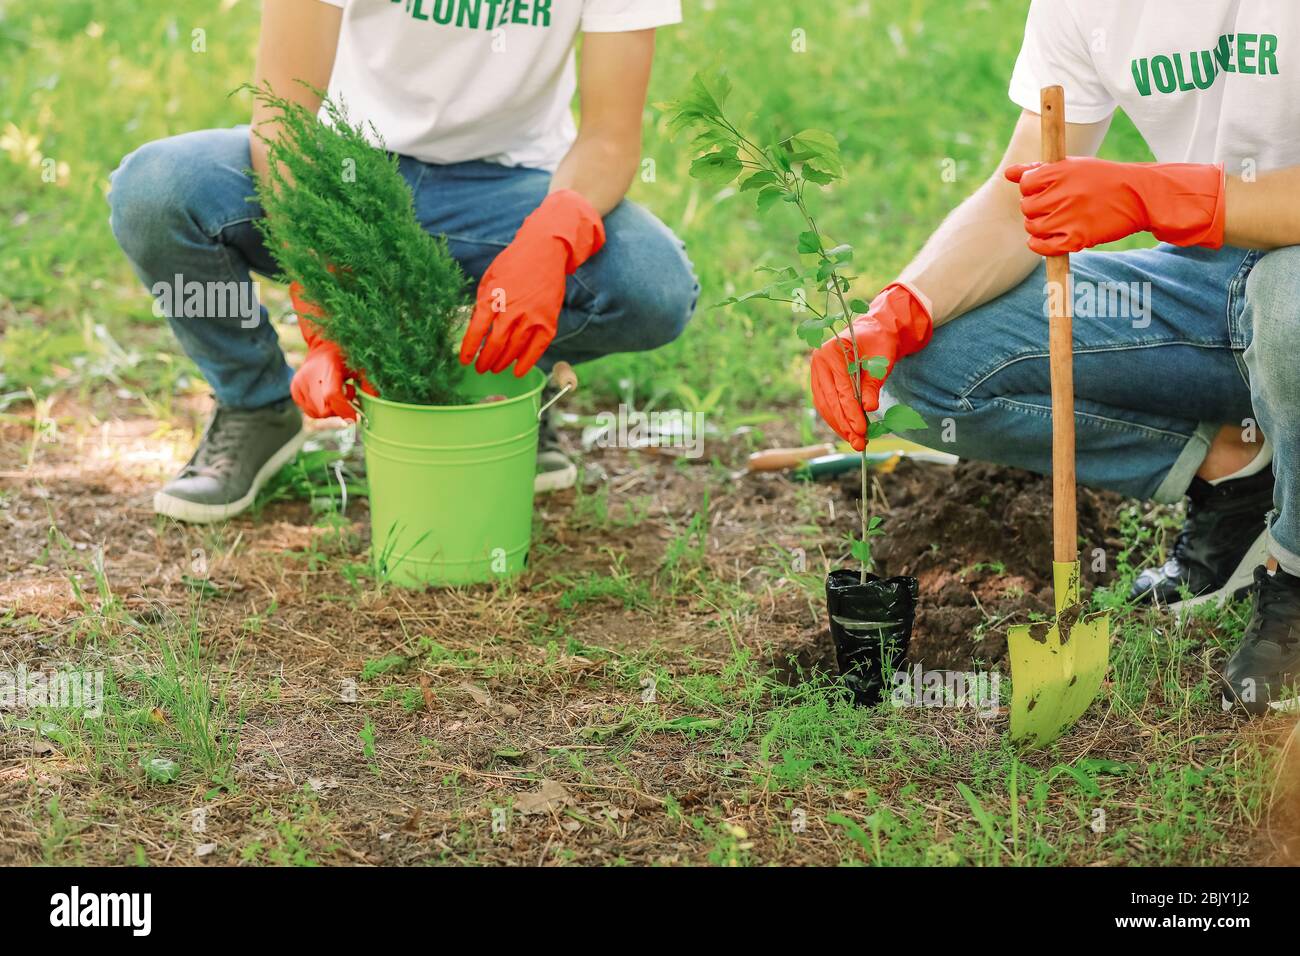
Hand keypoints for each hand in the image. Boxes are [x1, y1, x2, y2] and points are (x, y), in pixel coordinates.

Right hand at [288, 282, 375, 420]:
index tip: (355, 416)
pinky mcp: (294, 390)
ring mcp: (299, 383)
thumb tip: (374, 402)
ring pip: (317, 413)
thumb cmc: (346, 356)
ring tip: (338, 394)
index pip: (332, 395)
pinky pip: (310, 411)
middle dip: (340, 411)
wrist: (324, 346)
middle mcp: (308, 375)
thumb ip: (368, 384)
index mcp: (326, 366)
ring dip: (331, 410)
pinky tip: (327, 396)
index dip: (345, 410)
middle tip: (349, 397)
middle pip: (325, 409)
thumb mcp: (361, 366)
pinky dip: (321, 409)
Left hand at [459, 189, 604, 377]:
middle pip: (495, 345)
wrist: (545, 252)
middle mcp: (512, 310)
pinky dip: (526, 362)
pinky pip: (536, 348)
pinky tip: (517, 371)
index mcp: (493, 298)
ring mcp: (532, 317)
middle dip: (485, 360)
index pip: (477, 331)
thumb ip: (483, 304)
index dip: (469, 349)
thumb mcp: (489, 279)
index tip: (464, 361)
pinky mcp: (548, 322)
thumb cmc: (513, 264)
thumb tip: (476, 329)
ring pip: (514, 349)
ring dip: (502, 362)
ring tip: (495, 368)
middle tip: (480, 368)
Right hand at [810, 283, 932, 451]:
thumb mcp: (882, 360)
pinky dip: (836, 419)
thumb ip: (873, 383)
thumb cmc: (880, 343)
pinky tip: (847, 432)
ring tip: (855, 442)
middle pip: (829, 400)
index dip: (850, 412)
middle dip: (844, 424)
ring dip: (839, 426)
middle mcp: (818, 361)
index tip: (861, 430)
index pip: (841, 389)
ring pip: (824, 405)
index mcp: (832, 351)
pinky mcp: (820, 381)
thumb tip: (869, 408)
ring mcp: (816, 371)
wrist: (876, 331)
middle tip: (859, 442)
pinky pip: (825, 404)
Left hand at [1004, 157, 1224, 255]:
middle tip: (1055, 206)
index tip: (1047, 190)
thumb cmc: (1102, 179)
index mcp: (1060, 171)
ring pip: (1032, 227)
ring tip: (1059, 220)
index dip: (1032, 188)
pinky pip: (1042, 247)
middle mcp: (1062, 194)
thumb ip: (1037, 169)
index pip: (1025, 184)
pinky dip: (1040, 245)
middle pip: (1027, 207)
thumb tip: (1008, 173)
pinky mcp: (1076, 239)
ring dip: (1040, 226)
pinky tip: (1051, 237)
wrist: (1138, 196)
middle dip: (1036, 208)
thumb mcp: (1072, 166)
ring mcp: (1068, 217)